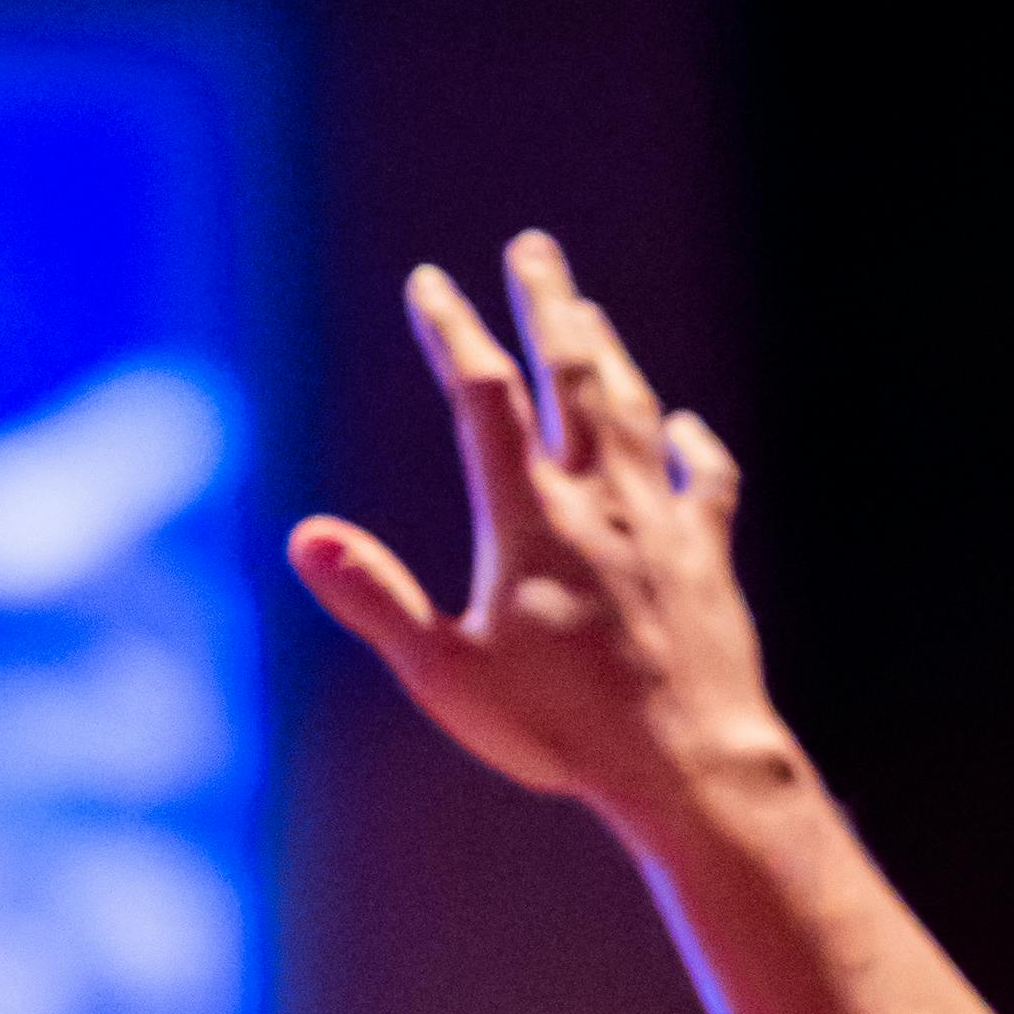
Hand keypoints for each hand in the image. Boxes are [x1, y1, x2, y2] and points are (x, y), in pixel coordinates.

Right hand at [288, 233, 785, 838]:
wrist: (691, 764)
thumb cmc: (562, 730)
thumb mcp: (446, 676)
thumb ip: (376, 598)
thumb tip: (305, 536)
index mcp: (529, 518)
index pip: (482, 397)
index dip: (454, 331)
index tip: (431, 283)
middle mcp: (601, 502)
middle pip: (572, 376)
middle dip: (548, 305)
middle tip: (533, 249)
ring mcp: (662, 525)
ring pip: (635, 413)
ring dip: (608, 356)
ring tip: (588, 314)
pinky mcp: (709, 561)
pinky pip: (706, 486)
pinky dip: (693, 450)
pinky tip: (684, 430)